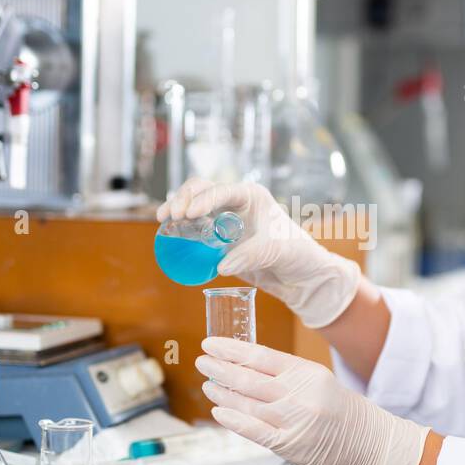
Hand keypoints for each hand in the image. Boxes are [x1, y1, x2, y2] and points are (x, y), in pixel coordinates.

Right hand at [157, 178, 360, 327]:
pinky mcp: (217, 238)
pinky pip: (194, 228)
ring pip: (194, 205)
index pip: (222, 190)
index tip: (189, 213)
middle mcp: (235, 203)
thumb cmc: (295, 253)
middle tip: (171, 216)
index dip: (203, 198)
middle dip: (183, 198)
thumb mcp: (275, 251)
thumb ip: (250, 256)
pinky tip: (168, 234)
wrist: (299, 274)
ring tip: (164, 220)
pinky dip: (181, 228)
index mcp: (251, 196)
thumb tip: (221, 267)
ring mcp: (224, 219)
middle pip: (201, 191)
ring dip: (177, 208)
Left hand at [196, 338, 430, 464]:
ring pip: (247, 404)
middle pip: (248, 378)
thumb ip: (283, 372)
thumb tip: (243, 364)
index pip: (259, 356)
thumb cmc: (338, 407)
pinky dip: (233, 420)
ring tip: (209, 385)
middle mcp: (298, 395)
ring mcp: (293, 421)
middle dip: (220, 368)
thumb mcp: (316, 378)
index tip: (211, 344)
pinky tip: (219, 412)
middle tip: (202, 361)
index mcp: (304, 372)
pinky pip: (254, 431)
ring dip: (222, 393)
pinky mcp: (289, 445)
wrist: (366, 439)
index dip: (230, 349)